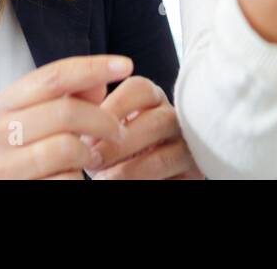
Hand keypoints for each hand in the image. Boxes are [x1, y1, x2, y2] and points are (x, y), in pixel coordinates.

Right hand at [0, 55, 132, 178]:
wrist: (14, 193)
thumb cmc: (34, 157)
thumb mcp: (47, 121)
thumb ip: (69, 97)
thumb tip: (98, 80)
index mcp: (0, 105)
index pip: (52, 76)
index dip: (92, 67)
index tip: (126, 65)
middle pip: (65, 111)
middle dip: (103, 120)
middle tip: (118, 131)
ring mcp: (0, 166)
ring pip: (67, 146)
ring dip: (90, 154)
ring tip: (91, 159)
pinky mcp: (14, 190)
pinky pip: (65, 178)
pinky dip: (78, 178)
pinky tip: (73, 177)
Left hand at [84, 75, 203, 178]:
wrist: (124, 178)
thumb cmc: (107, 150)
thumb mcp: (95, 127)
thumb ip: (87, 106)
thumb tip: (83, 90)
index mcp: (151, 98)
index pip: (140, 88)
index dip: (115, 106)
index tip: (88, 129)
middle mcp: (175, 118)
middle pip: (157, 121)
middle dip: (120, 144)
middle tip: (93, 160)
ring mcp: (188, 148)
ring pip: (166, 156)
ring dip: (131, 170)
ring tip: (104, 180)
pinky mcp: (193, 176)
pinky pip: (176, 180)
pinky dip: (148, 184)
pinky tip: (126, 187)